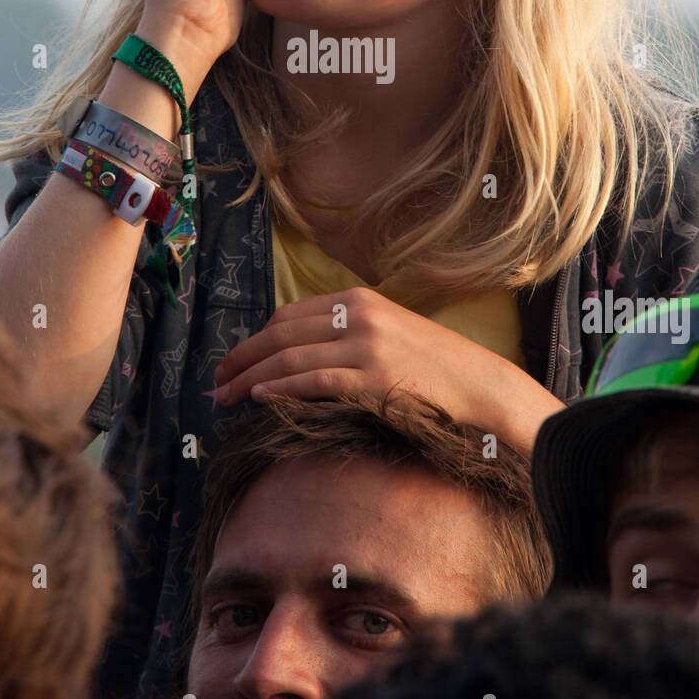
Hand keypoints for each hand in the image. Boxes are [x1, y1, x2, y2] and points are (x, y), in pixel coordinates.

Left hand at [211, 288, 563, 455]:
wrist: (482, 387)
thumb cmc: (435, 368)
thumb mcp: (390, 334)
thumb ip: (348, 334)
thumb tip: (297, 356)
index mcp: (359, 299)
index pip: (288, 315)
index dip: (253, 340)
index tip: (231, 362)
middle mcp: (359, 315)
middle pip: (280, 334)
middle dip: (241, 358)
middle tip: (215, 383)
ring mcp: (367, 345)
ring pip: (290, 358)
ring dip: (250, 378)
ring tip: (225, 397)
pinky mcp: (375, 377)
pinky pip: (314, 381)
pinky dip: (281, 389)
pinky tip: (259, 398)